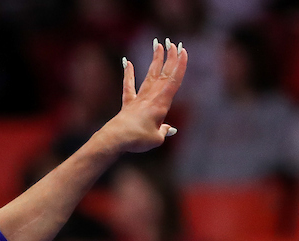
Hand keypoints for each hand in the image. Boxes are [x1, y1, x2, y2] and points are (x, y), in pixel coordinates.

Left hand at [99, 40, 187, 154]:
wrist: (115, 139)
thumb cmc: (138, 140)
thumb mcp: (156, 138)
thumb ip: (163, 131)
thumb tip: (167, 129)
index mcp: (161, 104)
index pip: (173, 81)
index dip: (180, 65)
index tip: (183, 51)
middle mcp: (150, 98)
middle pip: (163, 74)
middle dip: (170, 58)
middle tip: (174, 43)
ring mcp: (138, 99)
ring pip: (149, 75)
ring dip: (155, 60)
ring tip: (158, 45)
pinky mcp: (127, 104)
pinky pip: (128, 86)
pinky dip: (128, 74)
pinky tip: (128, 62)